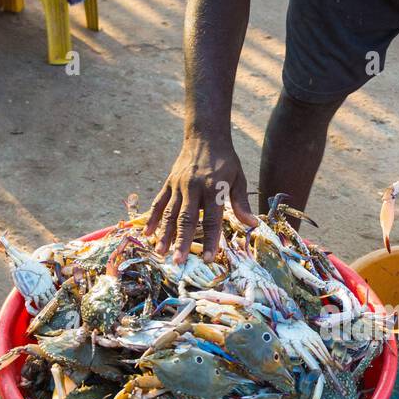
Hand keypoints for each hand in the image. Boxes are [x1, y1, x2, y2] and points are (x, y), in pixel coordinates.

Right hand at [145, 133, 253, 261]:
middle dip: (181, 242)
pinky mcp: (169, 182)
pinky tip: (146, 234)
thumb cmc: (225, 160)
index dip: (209, 240)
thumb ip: (241, 202)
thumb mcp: (238, 178)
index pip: (211, 219)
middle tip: (178, 261)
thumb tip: (252, 224)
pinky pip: (159, 202)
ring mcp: (179, 185)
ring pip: (170, 213)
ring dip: (165, 234)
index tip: (207, 258)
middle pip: (186, 219)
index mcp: (213, 188)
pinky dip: (152, 218)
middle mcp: (193, 187)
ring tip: (160, 253)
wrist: (205, 136)